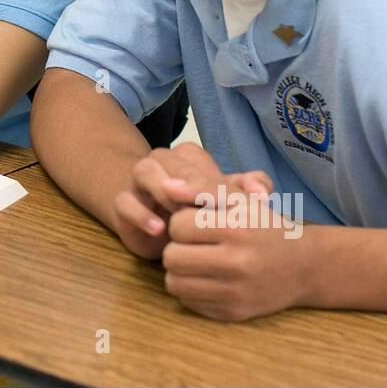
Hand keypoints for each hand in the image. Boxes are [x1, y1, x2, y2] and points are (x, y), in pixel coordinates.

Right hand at [111, 143, 272, 260]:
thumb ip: (245, 190)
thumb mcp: (223, 201)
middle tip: (206, 207)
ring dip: (162, 191)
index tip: (230, 204)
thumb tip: (264, 193)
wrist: (156, 227)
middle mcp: (160, 163)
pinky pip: (124, 201)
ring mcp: (138, 182)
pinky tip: (158, 229)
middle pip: (171, 161)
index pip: (196, 159)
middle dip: (189, 183)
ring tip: (180, 215)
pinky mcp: (122, 204)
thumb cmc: (195, 212)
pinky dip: (140, 213)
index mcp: (184, 157)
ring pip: (144, 171)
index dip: (212, 179)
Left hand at [162, 199, 316, 321]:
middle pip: (171, 257)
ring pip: (174, 284)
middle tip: (192, 244)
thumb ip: (201, 188)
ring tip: (196, 260)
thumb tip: (165, 186)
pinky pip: (189, 303)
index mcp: (236, 229)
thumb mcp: (239, 199)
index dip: (182, 221)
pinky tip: (208, 278)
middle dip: (176, 247)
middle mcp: (236, 264)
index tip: (195, 222)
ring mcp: (234, 293)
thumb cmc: (266, 226)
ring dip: (179, 271)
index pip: (178, 226)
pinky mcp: (232, 313)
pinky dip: (191, 290)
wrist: (304, 267)